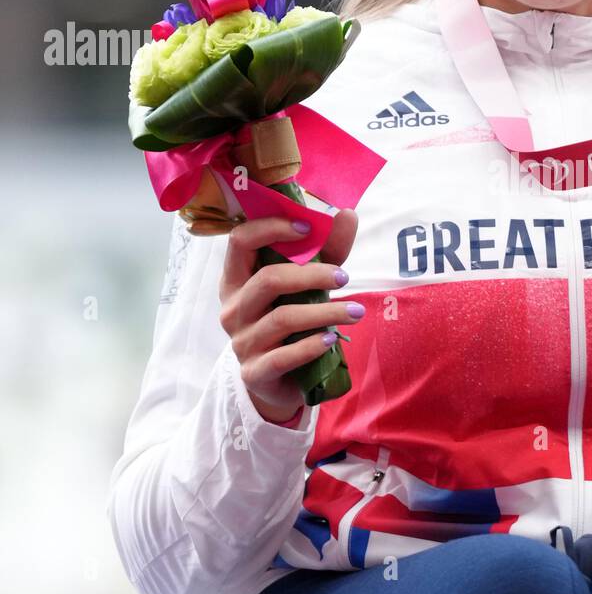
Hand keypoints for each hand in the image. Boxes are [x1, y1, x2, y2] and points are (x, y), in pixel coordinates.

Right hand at [218, 209, 359, 422]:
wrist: (280, 379)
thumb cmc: (292, 321)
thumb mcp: (307, 284)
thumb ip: (325, 251)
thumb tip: (348, 214)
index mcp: (236, 279)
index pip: (240, 240)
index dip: (271, 228)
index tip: (308, 227)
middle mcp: (232, 308)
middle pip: (268, 280)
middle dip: (311, 275)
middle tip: (344, 277)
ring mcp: (241, 342)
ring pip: (282, 319)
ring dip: (325, 312)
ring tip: (356, 311)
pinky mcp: (255, 372)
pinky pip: (283, 356)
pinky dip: (311, 346)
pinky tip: (332, 339)